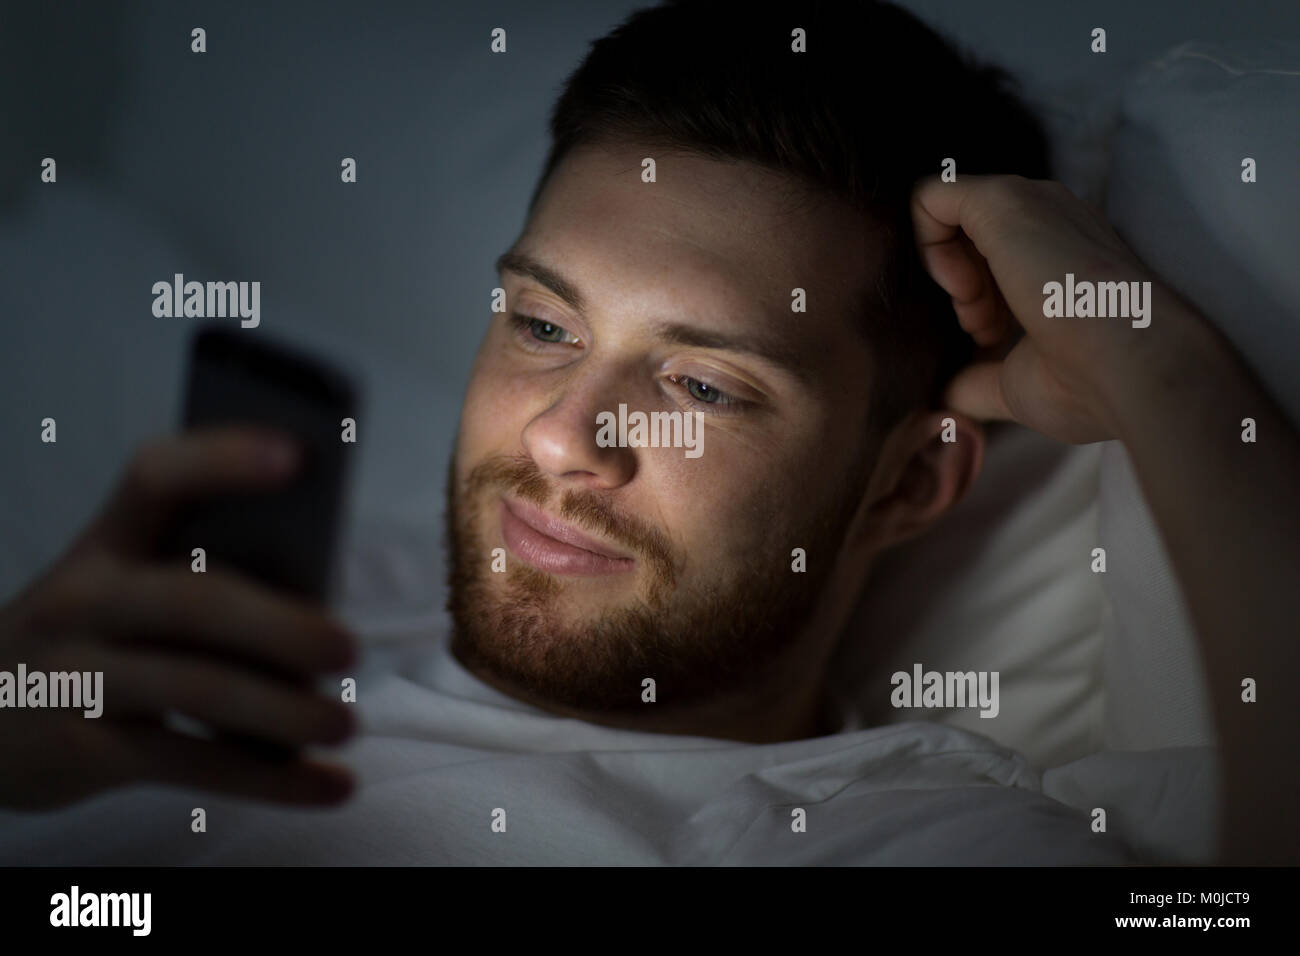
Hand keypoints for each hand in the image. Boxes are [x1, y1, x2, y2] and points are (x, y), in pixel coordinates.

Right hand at [0, 426, 358, 809]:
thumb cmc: (91, 637)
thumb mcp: (121, 588)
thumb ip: (200, 577)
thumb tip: (321, 603)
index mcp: (108, 542)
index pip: (157, 479)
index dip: (224, 459)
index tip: (297, 453)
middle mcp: (85, 600)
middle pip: (194, 599)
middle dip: (280, 626)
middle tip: (350, 648)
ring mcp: (79, 676)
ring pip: (197, 688)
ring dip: (285, 711)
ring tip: (347, 723)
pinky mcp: (84, 750)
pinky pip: (192, 763)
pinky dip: (271, 779)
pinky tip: (329, 782)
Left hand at [910, 174, 1182, 442]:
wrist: (1134, 370)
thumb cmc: (1092, 384)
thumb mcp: (1020, 385)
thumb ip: (978, 382)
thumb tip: (945, 399)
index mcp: (1062, 251)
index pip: (994, 255)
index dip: (975, 299)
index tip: (992, 340)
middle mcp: (1051, 217)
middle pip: (968, 235)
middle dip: (960, 288)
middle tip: (984, 332)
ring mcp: (1031, 202)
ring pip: (950, 217)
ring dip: (948, 273)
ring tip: (981, 319)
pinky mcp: (1003, 199)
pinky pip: (929, 196)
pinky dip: (926, 248)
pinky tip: (960, 291)